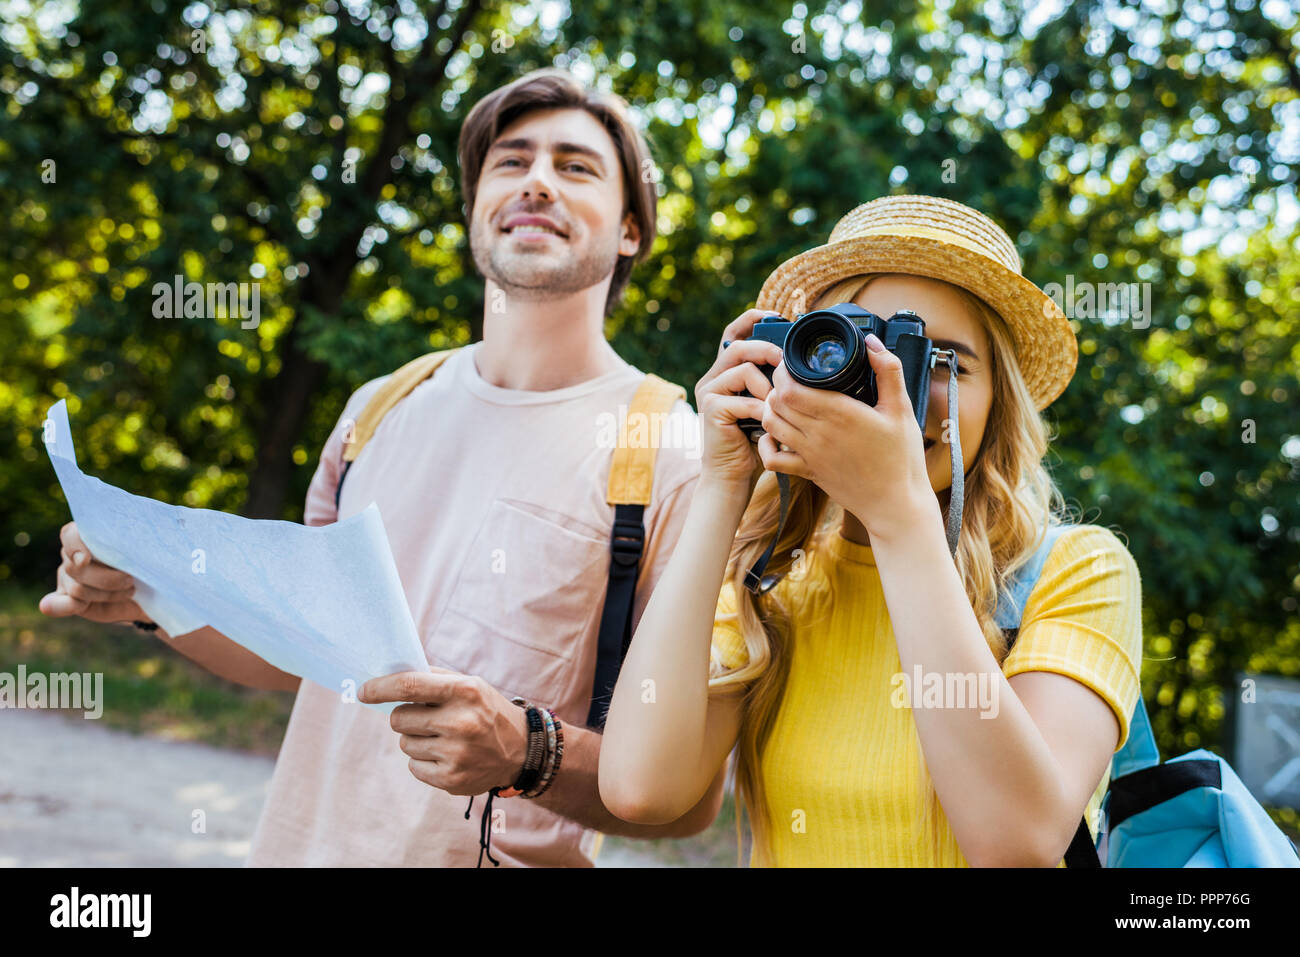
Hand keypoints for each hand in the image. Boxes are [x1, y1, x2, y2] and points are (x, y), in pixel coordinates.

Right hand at [39, 521, 147, 623]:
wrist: (151, 589)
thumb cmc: (146, 563)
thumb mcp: (142, 552)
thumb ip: (127, 546)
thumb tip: (106, 553)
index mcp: (87, 536)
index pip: (69, 535)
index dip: (75, 546)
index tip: (87, 559)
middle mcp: (72, 555)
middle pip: (76, 568)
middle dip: (107, 578)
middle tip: (130, 580)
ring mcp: (67, 577)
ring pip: (78, 589)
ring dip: (107, 593)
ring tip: (129, 590)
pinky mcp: (67, 599)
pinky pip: (55, 605)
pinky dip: (62, 607)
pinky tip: (80, 605)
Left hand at [358, 667, 529, 795]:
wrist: (522, 750)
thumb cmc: (487, 710)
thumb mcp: (470, 685)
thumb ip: (433, 679)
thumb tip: (389, 676)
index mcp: (464, 691)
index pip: (408, 686)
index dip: (380, 688)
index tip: (363, 691)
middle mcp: (460, 722)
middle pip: (399, 718)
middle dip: (404, 717)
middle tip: (425, 718)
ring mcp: (455, 753)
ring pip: (405, 743)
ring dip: (416, 739)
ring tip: (443, 738)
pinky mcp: (451, 779)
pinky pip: (413, 767)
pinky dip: (423, 761)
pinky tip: (446, 755)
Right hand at [694, 309, 784, 492]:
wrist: (733, 476)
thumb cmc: (755, 443)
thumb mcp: (768, 405)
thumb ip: (774, 383)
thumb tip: (799, 360)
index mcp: (724, 373)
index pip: (733, 335)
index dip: (751, 319)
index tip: (775, 316)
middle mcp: (712, 378)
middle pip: (737, 345)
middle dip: (766, 349)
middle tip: (785, 363)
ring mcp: (708, 392)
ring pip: (743, 368)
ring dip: (768, 387)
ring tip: (775, 407)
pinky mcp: (711, 408)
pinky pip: (744, 398)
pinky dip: (762, 410)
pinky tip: (767, 424)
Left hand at [756, 333, 936, 542]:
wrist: (896, 505)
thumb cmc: (902, 457)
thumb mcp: (902, 409)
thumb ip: (888, 371)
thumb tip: (871, 341)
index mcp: (840, 414)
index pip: (791, 388)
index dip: (783, 372)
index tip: (790, 363)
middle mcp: (819, 434)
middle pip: (776, 403)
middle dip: (775, 385)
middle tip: (786, 378)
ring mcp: (810, 455)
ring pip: (770, 426)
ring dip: (769, 409)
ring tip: (782, 400)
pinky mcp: (808, 473)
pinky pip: (773, 459)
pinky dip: (766, 445)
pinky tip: (776, 435)